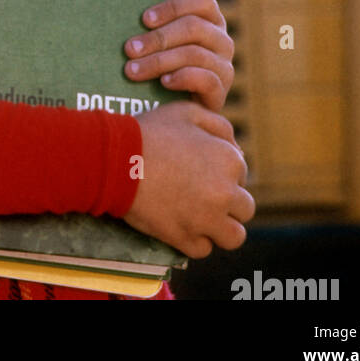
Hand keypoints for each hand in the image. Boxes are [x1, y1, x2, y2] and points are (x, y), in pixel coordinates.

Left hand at [123, 0, 233, 111]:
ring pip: (195, 54)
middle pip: (193, 27)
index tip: (145, 19)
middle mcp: (222, 40)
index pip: (202, 1)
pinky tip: (163, 82)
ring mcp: (224, 66)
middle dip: (158, 38)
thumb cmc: (162, 63)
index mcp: (210, 19)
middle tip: (129, 49)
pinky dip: (181, 78)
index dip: (173, 7)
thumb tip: (123, 12)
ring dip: (159, 61)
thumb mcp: (161, 41)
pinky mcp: (221, 91)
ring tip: (133, 70)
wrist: (180, 107)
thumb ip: (153, 26)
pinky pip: (205, 79)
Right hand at [123, 102, 253, 258]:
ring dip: (221, 227)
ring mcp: (207, 219)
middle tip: (204, 195)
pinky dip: (194, 239)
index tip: (203, 171)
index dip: (224, 172)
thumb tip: (238, 149)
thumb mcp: (186, 112)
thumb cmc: (150, 132)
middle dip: (229, 203)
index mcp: (229, 160)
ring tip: (201, 217)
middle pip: (244, 208)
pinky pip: (203, 248)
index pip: (242, 174)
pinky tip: (181, 224)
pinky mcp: (186, 239)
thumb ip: (219, 125)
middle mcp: (226, 193)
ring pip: (234, 236)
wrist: (115, 159)